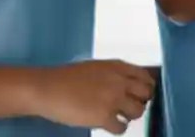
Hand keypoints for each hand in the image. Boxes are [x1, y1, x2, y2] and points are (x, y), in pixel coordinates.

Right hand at [30, 59, 156, 134]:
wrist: (47, 88)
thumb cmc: (67, 78)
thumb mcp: (96, 68)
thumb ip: (114, 74)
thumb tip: (128, 86)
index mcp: (117, 66)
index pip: (145, 77)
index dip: (145, 88)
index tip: (139, 95)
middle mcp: (119, 81)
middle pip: (146, 94)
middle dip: (141, 101)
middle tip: (129, 107)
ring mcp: (113, 99)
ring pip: (138, 111)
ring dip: (130, 116)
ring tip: (118, 116)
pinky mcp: (104, 117)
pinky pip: (122, 127)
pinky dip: (118, 128)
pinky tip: (108, 125)